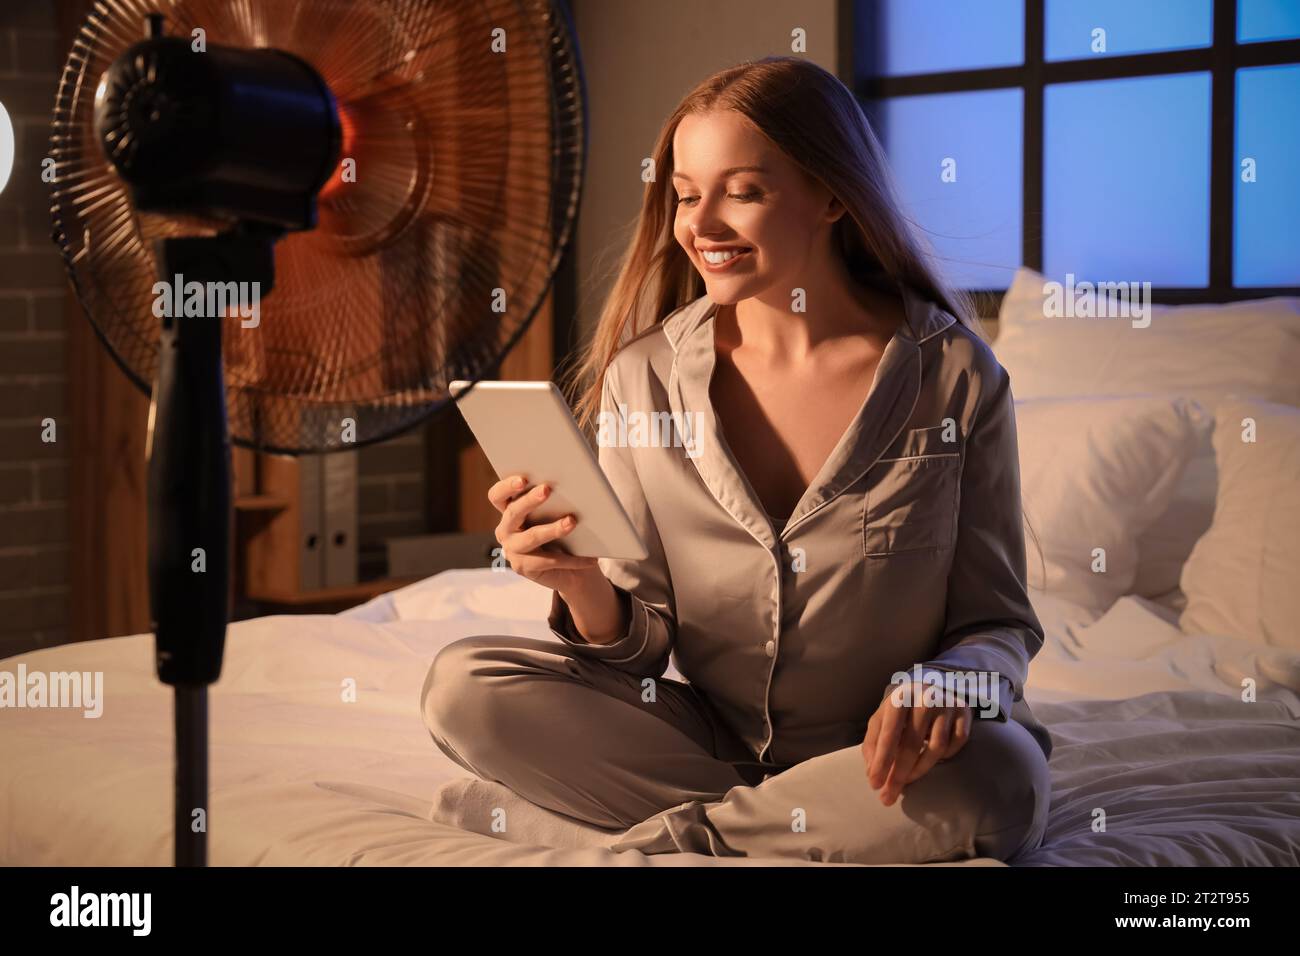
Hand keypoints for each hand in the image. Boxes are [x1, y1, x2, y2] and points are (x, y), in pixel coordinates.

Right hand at [489, 474, 602, 593]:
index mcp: (509, 511)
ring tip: (571, 521)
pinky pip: (549, 561)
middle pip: (513, 512)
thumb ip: (555, 501)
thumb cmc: (561, 533)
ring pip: (532, 537)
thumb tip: (572, 483)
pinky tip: (590, 558)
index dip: (506, 487)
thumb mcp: (555, 514)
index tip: (523, 479)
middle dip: (530, 500)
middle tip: (546, 489)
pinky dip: (572, 559)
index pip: (497, 496)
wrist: (568, 570)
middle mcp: (505, 530)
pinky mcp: (524, 568)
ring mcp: (512, 550)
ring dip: (553, 529)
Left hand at [862, 678, 972, 805]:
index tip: (875, 784)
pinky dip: (946, 756)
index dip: (881, 760)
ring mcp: (947, 704)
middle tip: (889, 796)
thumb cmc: (902, 710)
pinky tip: (933, 759)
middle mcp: (925, 697)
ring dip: (920, 770)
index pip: (889, 732)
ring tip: (908, 780)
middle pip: (912, 744)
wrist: (932, 688)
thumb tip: (871, 772)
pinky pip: (957, 743)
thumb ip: (873, 742)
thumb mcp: (883, 719)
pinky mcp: (964, 712)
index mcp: (900, 696)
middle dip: (898, 774)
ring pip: (937, 748)